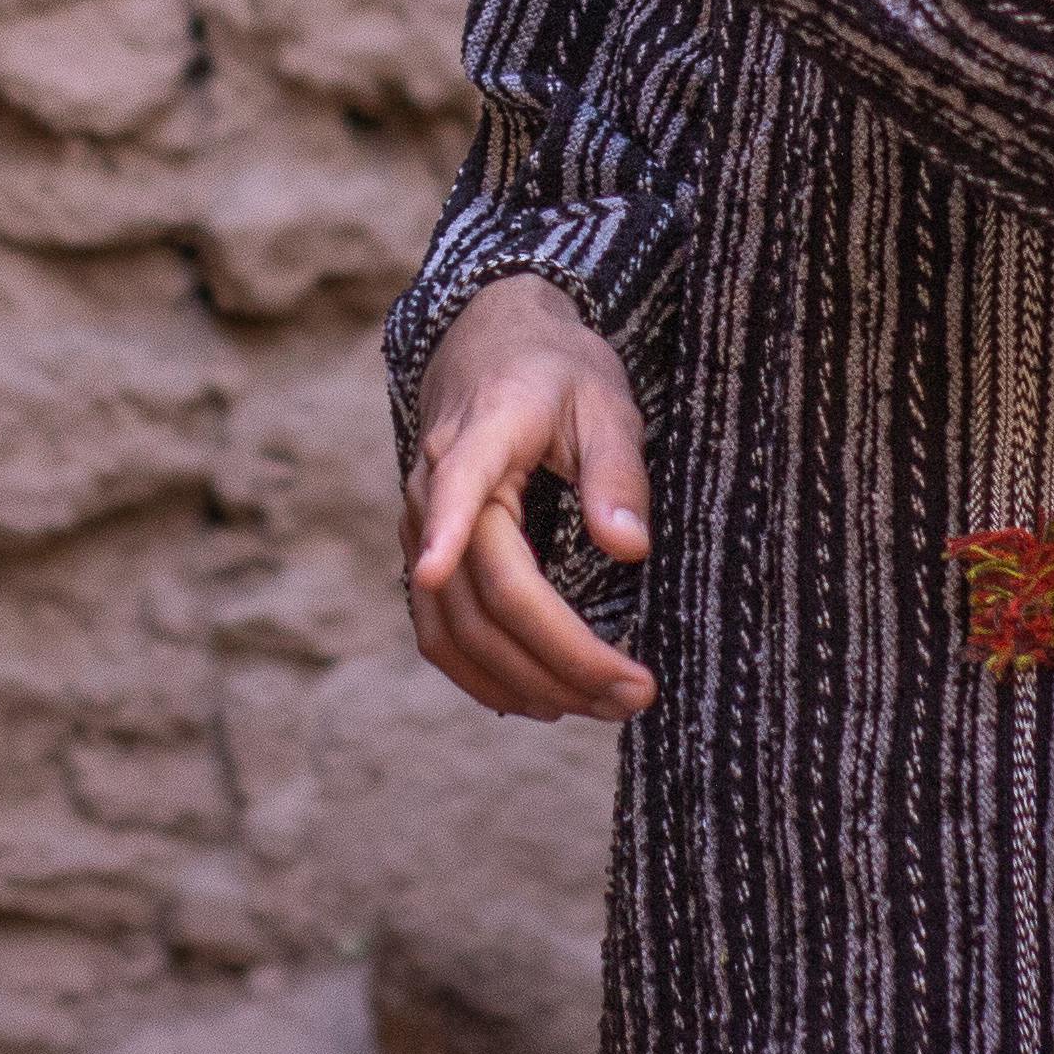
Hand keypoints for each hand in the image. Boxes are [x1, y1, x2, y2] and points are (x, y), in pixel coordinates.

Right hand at [403, 274, 654, 722]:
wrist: (490, 346)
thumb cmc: (556, 372)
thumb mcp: (605, 401)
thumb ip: (617, 472)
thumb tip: (628, 548)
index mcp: (481, 434)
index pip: (458, 485)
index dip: (446, 529)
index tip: (429, 570)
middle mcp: (432, 485)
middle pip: (482, 592)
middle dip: (557, 658)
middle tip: (635, 694)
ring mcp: (419, 527)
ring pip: (455, 628)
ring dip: (524, 682)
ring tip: (599, 707)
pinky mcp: (422, 555)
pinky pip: (440, 632)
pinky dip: (483, 675)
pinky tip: (536, 700)